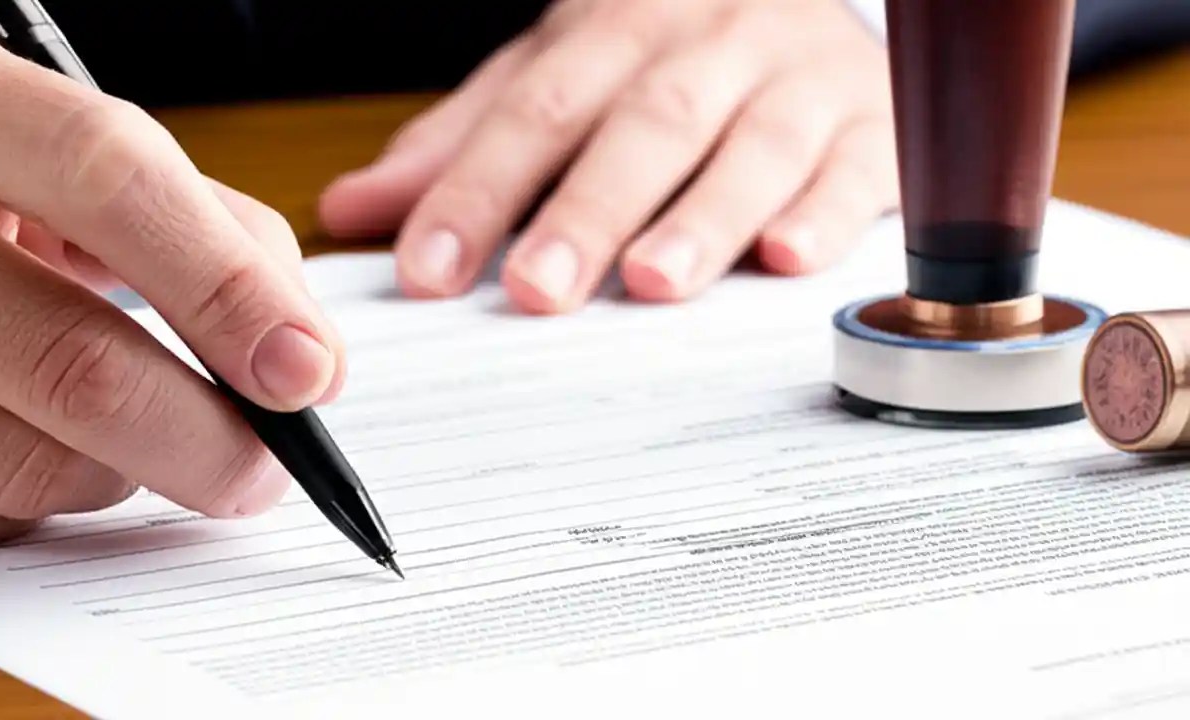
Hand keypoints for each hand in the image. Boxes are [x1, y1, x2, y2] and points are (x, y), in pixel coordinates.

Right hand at [0, 23, 342, 549]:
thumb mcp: (89, 161)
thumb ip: (217, 234)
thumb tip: (309, 364)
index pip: (103, 177)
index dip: (222, 286)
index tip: (306, 373)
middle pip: (68, 360)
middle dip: (206, 439)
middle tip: (261, 469)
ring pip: (21, 463)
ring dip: (121, 474)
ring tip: (128, 427)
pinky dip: (36, 502)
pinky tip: (33, 437)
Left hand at [319, 0, 897, 313]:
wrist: (810, 4)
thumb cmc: (675, 55)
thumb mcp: (560, 77)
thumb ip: (467, 143)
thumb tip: (356, 207)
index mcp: (620, 27)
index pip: (537, 108)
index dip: (478, 187)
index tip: (429, 267)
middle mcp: (709, 42)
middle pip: (642, 125)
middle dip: (586, 211)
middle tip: (537, 290)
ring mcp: (797, 79)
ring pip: (747, 146)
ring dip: (700, 217)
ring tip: (653, 281)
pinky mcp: (870, 123)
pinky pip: (855, 167)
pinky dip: (825, 214)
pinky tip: (788, 259)